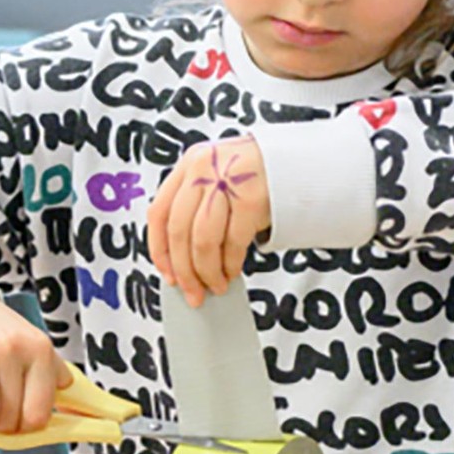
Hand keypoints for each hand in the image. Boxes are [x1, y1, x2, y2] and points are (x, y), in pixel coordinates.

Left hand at [147, 136, 269, 307]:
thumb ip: (195, 206)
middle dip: (184, 271)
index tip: (167, 273)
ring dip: (207, 272)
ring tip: (215, 285)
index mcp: (188, 165)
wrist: (295, 162)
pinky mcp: (251, 199)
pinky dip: (230, 263)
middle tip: (192, 292)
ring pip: (203, 241)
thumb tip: (182, 259)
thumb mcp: (216, 177)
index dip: (159, 250)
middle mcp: (203, 171)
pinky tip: (232, 270)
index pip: (159, 212)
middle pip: (179, 231)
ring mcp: (227, 183)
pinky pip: (233, 242)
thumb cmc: (253, 175)